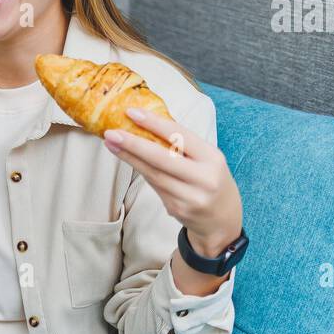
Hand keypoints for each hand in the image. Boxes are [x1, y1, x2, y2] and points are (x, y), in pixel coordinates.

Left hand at [102, 107, 242, 255]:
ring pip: (153, 174)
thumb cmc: (211, 180)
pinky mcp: (177, 209)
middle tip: (111, 132)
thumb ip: (183, 144)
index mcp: (212, 158)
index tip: (132, 113)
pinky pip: (154, 186)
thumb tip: (147, 123)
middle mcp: (203, 178)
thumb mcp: (207, 159)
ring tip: (111, 143)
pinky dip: (141, 171)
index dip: (154, 123)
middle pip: (162, 158)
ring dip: (129, 158)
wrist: (222, 221)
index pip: (180, 136)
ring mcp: (189, 196)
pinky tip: (127, 159)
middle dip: (133, 144)